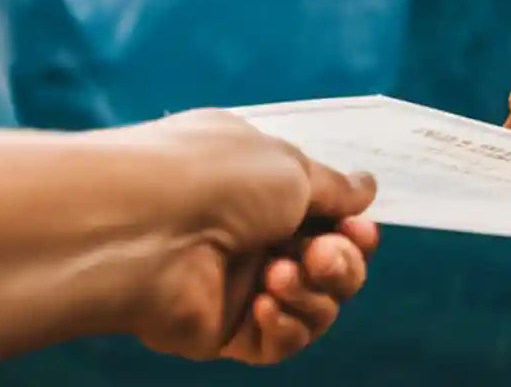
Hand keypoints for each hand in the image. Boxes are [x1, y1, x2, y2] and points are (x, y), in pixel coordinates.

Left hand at [115, 109, 378, 364]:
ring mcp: (236, 284)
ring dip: (313, 292)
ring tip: (282, 273)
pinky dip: (285, 326)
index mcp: (261, 188)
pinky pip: (278, 342)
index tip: (359, 227)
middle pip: (330, 266)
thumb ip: (334, 188)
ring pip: (313, 306)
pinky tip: (265, 303)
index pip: (326, 218)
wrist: (144, 227)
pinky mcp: (222, 331)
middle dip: (342, 263)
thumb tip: (367, 188)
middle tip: (324, 254)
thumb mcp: (289, 167)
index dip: (353, 229)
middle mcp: (251, 235)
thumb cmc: (215, 178)